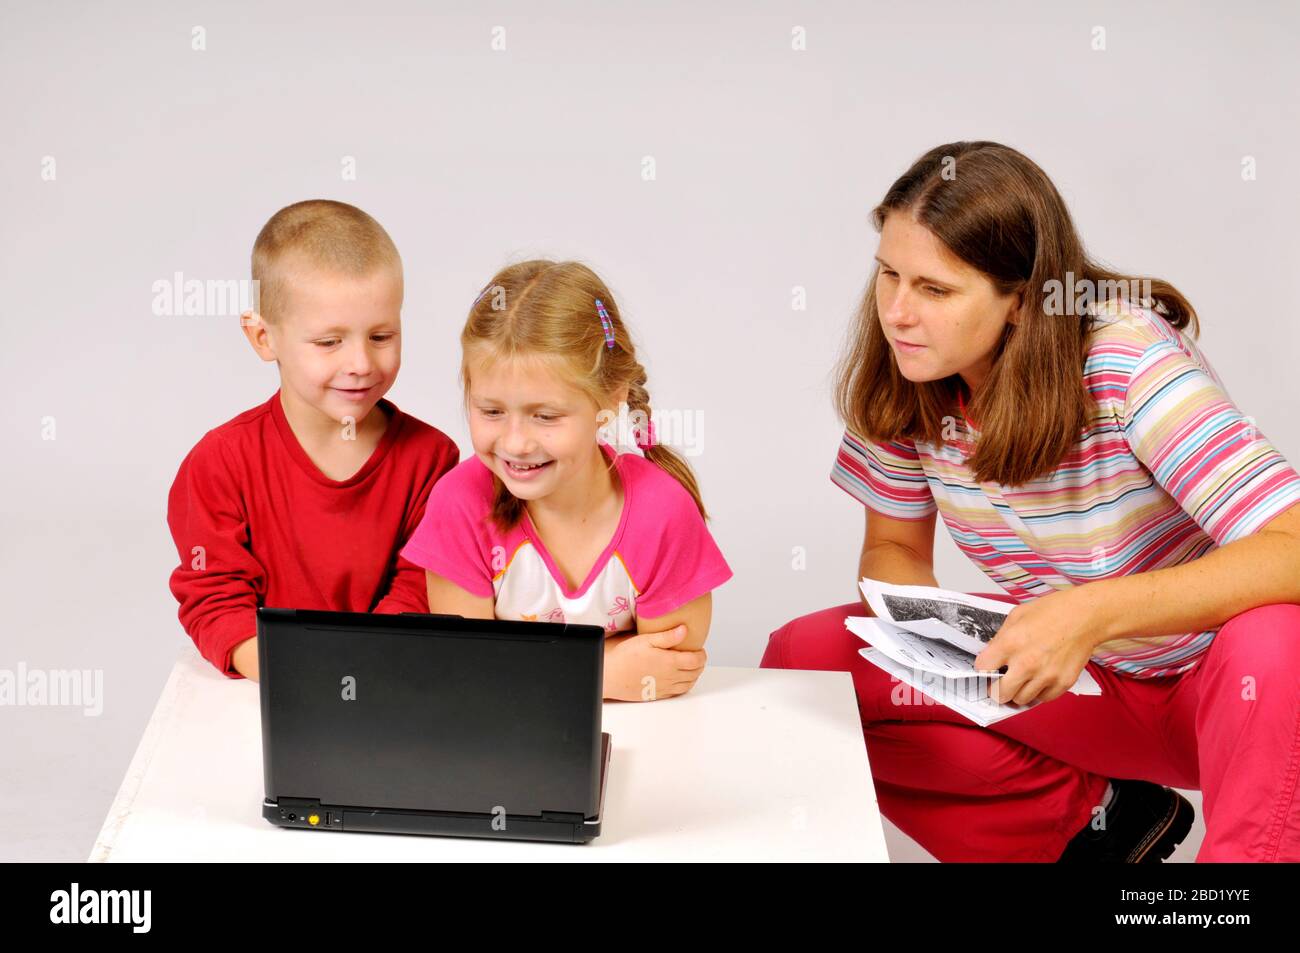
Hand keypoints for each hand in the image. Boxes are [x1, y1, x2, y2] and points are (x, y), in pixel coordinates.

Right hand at [604, 625, 706, 700]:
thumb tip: (684, 630)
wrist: (611, 675)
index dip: (702, 655)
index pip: (696, 661)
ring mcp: (665, 687)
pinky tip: (679, 679)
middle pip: (695, 673)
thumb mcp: (646, 640)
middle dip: (700, 664)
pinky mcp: (658, 694)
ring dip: (694, 676)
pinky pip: (678, 692)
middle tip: (697, 656)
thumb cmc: (625, 656)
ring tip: (691, 667)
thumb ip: (667, 636)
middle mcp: (670, 677)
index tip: (699, 649)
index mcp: (670, 662)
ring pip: (688, 684)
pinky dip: (684, 686)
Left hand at [973, 587, 1099, 705]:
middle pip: (1000, 694)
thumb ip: (1001, 638)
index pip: (983, 669)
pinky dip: (1039, 693)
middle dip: (997, 689)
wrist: (1086, 616)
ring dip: (1018, 692)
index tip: (987, 670)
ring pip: (1021, 700)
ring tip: (1023, 679)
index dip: (982, 669)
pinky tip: (1040, 679)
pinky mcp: (1063, 683)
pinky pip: (1043, 699)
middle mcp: (1027, 663)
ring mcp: (1046, 675)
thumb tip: (992, 656)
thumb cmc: (1053, 611)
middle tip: (1000, 684)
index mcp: (1011, 644)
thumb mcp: (1017, 616)